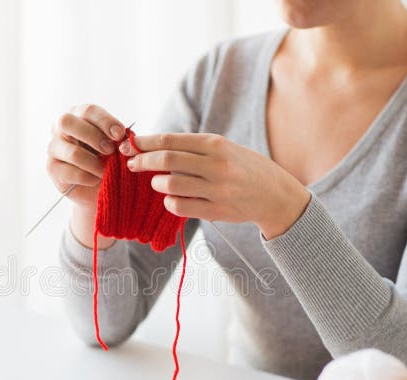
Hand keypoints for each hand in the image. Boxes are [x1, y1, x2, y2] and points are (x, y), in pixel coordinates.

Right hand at [46, 104, 125, 247]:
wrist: (100, 187)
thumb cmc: (108, 160)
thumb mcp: (117, 146)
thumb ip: (118, 138)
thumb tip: (123, 137)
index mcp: (79, 116)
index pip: (88, 111)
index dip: (105, 121)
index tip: (120, 135)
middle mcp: (61, 128)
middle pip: (67, 122)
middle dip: (93, 136)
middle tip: (110, 150)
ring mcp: (54, 147)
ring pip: (72, 152)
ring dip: (94, 163)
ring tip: (106, 170)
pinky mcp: (52, 167)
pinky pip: (70, 172)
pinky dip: (87, 177)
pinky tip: (96, 180)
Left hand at [120, 133, 310, 238]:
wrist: (275, 195)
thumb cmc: (245, 168)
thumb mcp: (225, 149)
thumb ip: (194, 148)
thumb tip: (155, 147)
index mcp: (216, 145)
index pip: (171, 140)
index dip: (146, 142)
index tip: (131, 144)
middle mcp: (216, 165)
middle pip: (167, 160)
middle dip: (143, 161)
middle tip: (132, 164)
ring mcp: (216, 190)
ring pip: (170, 185)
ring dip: (156, 183)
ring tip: (156, 182)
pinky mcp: (216, 211)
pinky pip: (181, 206)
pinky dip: (169, 202)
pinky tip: (171, 198)